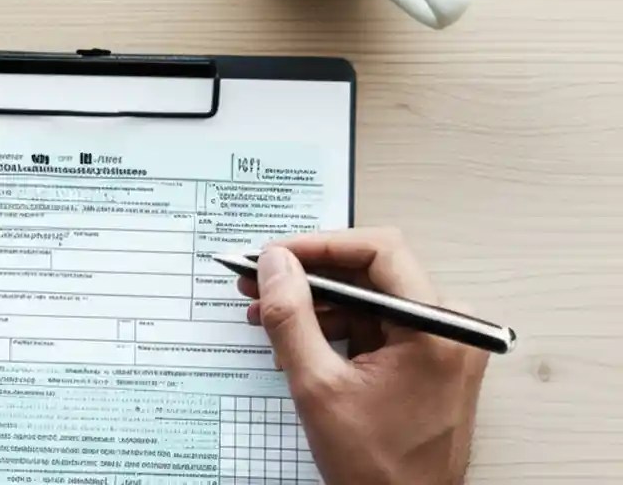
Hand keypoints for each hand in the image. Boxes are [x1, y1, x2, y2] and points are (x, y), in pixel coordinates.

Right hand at [238, 228, 488, 484]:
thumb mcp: (318, 388)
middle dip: (309, 275)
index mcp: (437, 330)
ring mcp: (440, 344)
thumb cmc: (376, 469)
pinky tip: (294, 336)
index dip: (320, 245)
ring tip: (265, 311)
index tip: (275, 255)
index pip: (380, 252)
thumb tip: (274, 264)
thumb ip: (291, 317)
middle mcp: (450, 329)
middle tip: (259, 278)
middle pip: (373, 273)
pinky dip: (334, 325)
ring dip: (315, 302)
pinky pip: (375, 324)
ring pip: (369, 297)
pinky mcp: (426, 359)